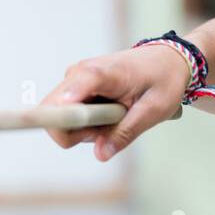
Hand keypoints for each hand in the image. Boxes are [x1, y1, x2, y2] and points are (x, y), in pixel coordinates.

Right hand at [39, 45, 191, 160]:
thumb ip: (125, 133)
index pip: (63, 100)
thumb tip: (100, 155)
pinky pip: (69, 119)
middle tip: (114, 124)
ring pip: (62, 122)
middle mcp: (77, 75)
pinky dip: (89, 124)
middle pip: (54, 117)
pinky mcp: (73, 90)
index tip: (49, 130)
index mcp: (97, 74)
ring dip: (89, 130)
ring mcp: (72, 82)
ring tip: (118, 115)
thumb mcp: (153, 110)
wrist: (166, 59)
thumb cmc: (162, 80)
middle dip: (81, 133)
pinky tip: (111, 112)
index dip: (55, 119)